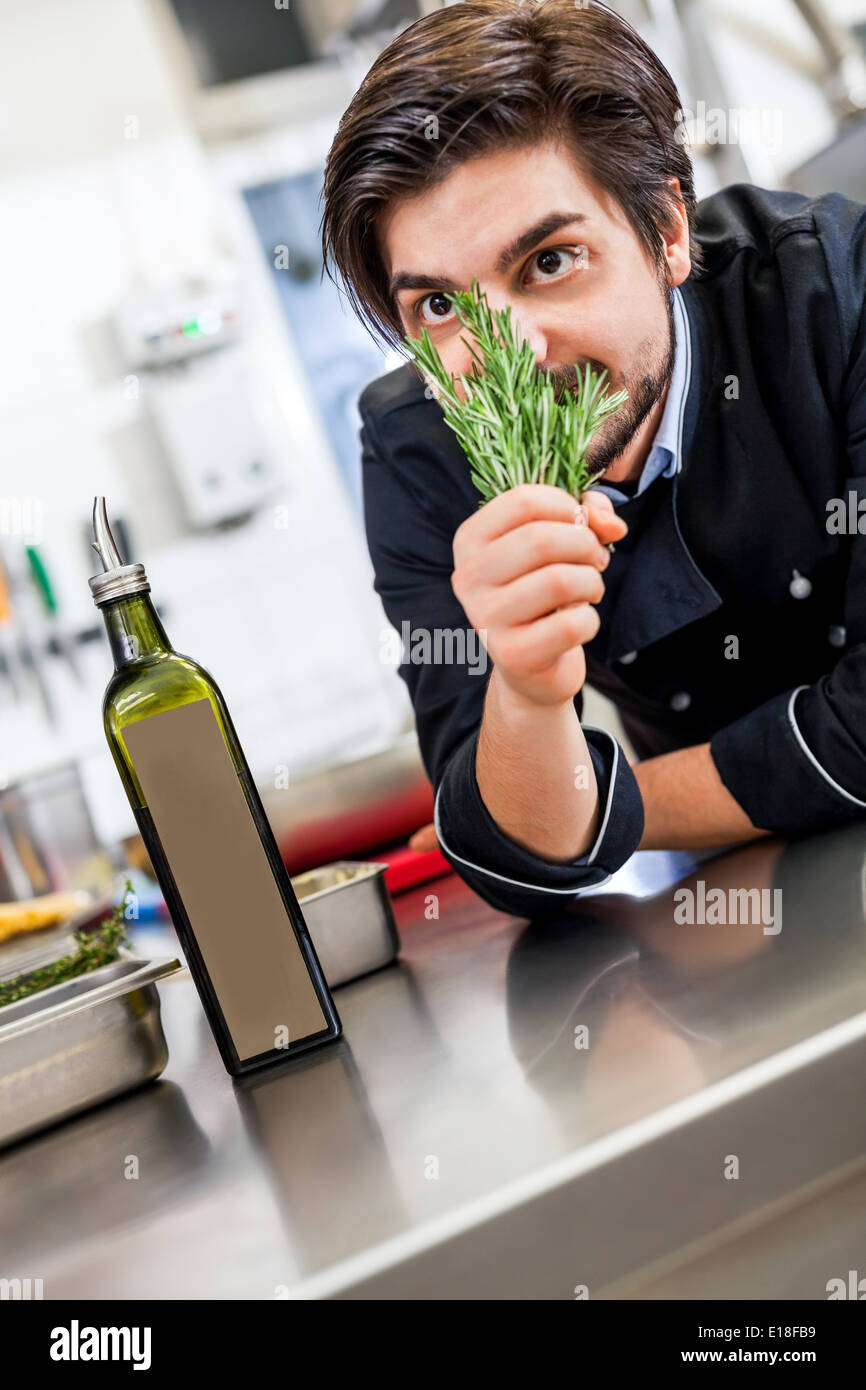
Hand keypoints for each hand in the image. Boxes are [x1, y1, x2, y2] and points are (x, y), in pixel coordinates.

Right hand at [451, 483, 626, 707]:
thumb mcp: (559, 544)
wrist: (531, 666)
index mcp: (471, 540)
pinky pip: (570, 625)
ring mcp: (486, 618)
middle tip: (596, 560)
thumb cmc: (543, 593)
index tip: (583, 524)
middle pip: (542, 538)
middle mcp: (468, 577)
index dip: (569, 507)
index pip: (524, 501)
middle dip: (586, 545)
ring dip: (591, 582)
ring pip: (559, 581)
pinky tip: (580, 624)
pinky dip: (590, 621)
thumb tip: (611, 523)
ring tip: (590, 590)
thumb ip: (586, 515)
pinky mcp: (512, 654)